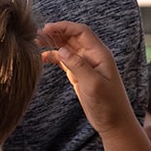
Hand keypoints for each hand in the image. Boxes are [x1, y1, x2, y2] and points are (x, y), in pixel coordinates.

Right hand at [39, 21, 139, 135]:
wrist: (114, 123)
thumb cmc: (108, 105)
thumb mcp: (93, 84)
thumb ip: (78, 65)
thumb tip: (61, 49)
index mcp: (100, 54)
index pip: (81, 32)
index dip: (64, 27)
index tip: (46, 28)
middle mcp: (93, 56)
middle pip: (72, 37)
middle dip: (56, 32)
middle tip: (37, 34)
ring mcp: (86, 65)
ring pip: (67, 47)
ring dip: (53, 43)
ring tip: (36, 42)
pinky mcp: (79, 74)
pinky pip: (65, 60)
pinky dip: (54, 56)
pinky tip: (42, 58)